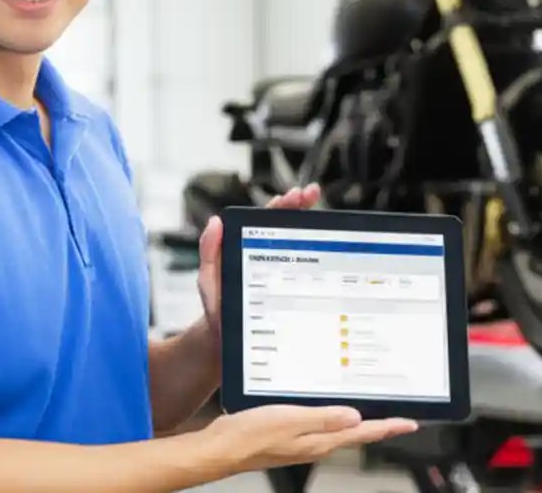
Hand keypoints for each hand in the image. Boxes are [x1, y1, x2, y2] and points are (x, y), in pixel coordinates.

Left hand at [196, 184, 321, 344]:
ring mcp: (284, 274)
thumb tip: (215, 222)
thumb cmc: (218, 312)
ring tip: (322, 212)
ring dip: (313, 227)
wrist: (230, 347)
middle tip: (313, 194)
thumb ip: (210, 253)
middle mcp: (268, 257)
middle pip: (288, 226)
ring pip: (301, 245)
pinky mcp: (294, 293)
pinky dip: (322, 260)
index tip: (295, 195)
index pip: (267, 220)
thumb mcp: (209, 282)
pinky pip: (310, 274)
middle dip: (301, 206)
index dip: (282, 205)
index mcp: (248, 249)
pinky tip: (332, 250)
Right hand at [198, 405, 417, 474]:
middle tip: (401, 420)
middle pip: (358, 435)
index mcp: (320, 440)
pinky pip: (323, 427)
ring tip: (378, 415)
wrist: (222, 448)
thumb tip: (356, 417)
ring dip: (362, 423)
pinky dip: (337, 420)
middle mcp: (316, 444)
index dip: (389, 428)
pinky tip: (334, 412)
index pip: (364, 434)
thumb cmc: (251, 435)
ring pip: (342, 432)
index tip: (411, 424)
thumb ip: (324, 418)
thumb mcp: (290, 420)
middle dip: (381, 426)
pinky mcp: (291, 436)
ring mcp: (304, 442)